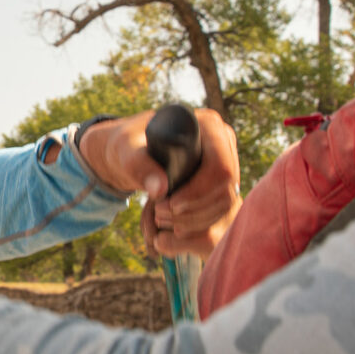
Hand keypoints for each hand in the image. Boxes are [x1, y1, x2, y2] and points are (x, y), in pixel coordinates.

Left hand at [77, 109, 241, 257]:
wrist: (131, 151)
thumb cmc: (128, 145)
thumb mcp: (126, 152)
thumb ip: (139, 166)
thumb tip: (160, 189)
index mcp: (208, 126)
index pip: (221, 167)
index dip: (199, 192)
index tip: (171, 205)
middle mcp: (224, 141)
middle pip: (226, 189)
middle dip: (194, 210)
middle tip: (161, 215)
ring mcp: (227, 162)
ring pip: (226, 204)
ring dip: (196, 221)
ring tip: (164, 220)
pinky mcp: (222, 181)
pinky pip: (222, 211)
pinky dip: (199, 225)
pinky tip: (176, 227)